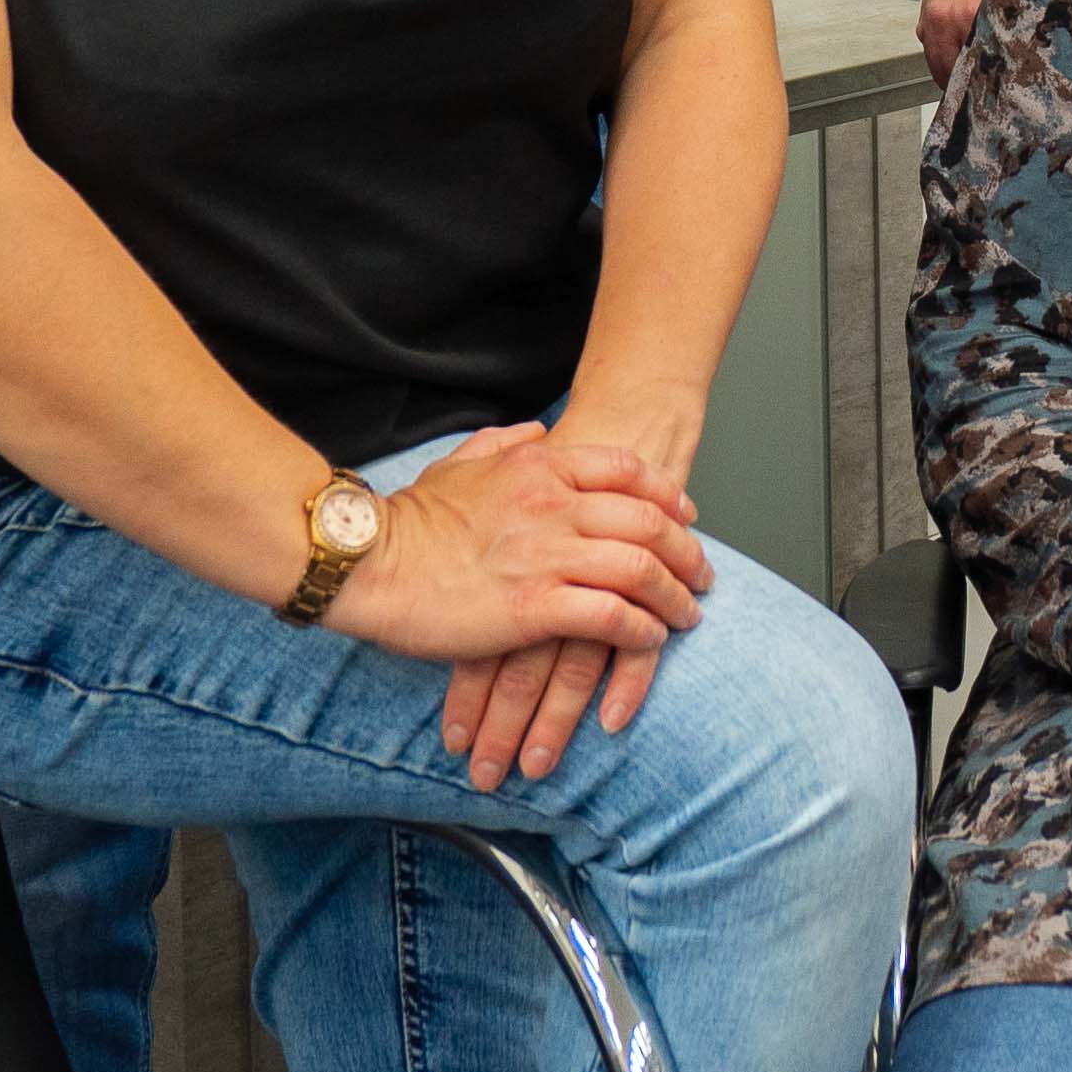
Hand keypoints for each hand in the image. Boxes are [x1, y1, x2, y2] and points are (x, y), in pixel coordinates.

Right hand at [439, 408, 704, 790]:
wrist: (369, 563)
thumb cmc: (410, 520)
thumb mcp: (461, 461)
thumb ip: (504, 442)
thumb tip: (536, 430)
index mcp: (540, 466)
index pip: (629, 471)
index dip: (668, 496)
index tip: (686, 517)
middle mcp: (555, 504)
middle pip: (650, 521)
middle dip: (687, 551)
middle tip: (702, 575)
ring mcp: (549, 554)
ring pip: (642, 569)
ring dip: (674, 596)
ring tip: (687, 616)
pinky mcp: (537, 607)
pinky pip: (613, 617)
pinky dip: (641, 631)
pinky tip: (648, 641)